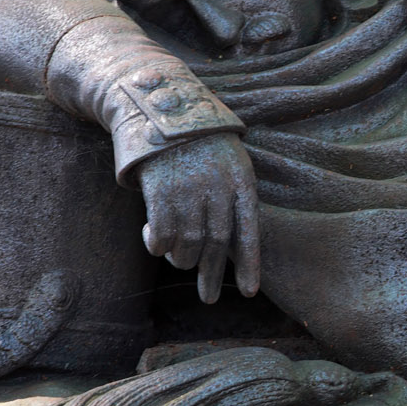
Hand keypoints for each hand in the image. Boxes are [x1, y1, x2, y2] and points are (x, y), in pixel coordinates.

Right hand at [135, 133, 260, 303]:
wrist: (161, 108)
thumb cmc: (199, 142)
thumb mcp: (229, 162)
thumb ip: (232, 199)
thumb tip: (232, 248)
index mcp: (241, 181)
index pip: (249, 232)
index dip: (250, 264)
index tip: (249, 292)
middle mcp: (217, 187)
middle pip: (218, 243)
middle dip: (212, 274)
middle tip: (207, 298)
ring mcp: (188, 189)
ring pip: (189, 244)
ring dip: (183, 259)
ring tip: (179, 259)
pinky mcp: (159, 190)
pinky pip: (161, 235)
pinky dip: (158, 246)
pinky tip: (156, 243)